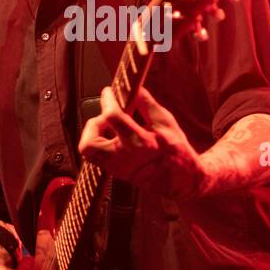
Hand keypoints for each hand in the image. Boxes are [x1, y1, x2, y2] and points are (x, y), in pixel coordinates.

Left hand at [78, 86, 205, 196]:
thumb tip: (134, 88)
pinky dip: (99, 142)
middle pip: (88, 144)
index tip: (108, 92)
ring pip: (88, 152)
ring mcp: (117, 168)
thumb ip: (147, 104)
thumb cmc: (177, 152)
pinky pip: (95, 156)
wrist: (181, 181)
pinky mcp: (115, 172)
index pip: (112, 117)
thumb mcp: (166, 123)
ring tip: (108, 126)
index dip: (108, 100)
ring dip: (93, 134)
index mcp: (141, 142)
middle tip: (105, 117)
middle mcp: (124, 158)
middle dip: (92, 125)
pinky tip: (113, 136)